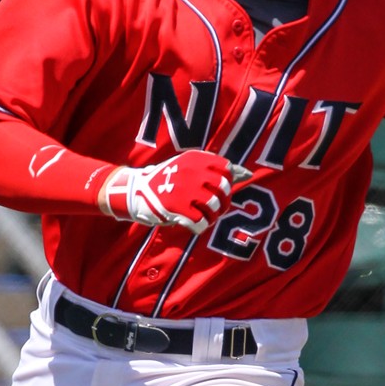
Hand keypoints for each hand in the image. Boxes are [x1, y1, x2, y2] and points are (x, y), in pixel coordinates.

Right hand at [98, 152, 250, 233]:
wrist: (136, 193)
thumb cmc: (169, 181)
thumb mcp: (191, 168)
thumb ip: (218, 170)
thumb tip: (248, 173)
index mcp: (196, 159)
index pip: (226, 170)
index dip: (224, 184)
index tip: (213, 189)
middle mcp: (192, 172)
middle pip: (224, 190)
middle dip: (221, 203)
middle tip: (210, 207)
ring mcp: (185, 190)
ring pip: (215, 207)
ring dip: (211, 216)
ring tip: (201, 215)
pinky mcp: (177, 208)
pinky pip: (201, 222)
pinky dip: (199, 227)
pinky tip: (191, 223)